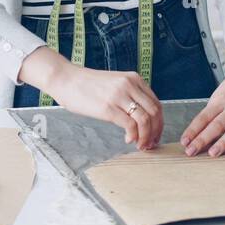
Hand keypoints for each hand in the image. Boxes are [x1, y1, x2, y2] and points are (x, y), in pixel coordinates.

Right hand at [45, 64, 163, 150]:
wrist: (66, 79)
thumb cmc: (87, 84)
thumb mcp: (115, 83)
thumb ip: (129, 94)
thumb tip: (141, 117)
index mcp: (134, 79)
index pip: (156, 103)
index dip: (159, 122)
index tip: (155, 135)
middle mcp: (130, 85)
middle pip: (154, 112)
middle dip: (155, 131)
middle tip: (150, 143)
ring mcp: (119, 96)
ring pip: (145, 120)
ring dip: (146, 137)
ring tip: (140, 145)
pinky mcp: (108, 108)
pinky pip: (130, 125)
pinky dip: (133, 136)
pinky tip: (128, 140)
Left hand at [180, 68, 224, 156]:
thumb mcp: (217, 97)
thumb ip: (210, 115)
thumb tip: (197, 135)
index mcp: (219, 101)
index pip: (203, 118)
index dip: (193, 131)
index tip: (185, 142)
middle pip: (216, 125)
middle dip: (203, 140)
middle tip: (192, 151)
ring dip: (223, 143)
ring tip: (213, 153)